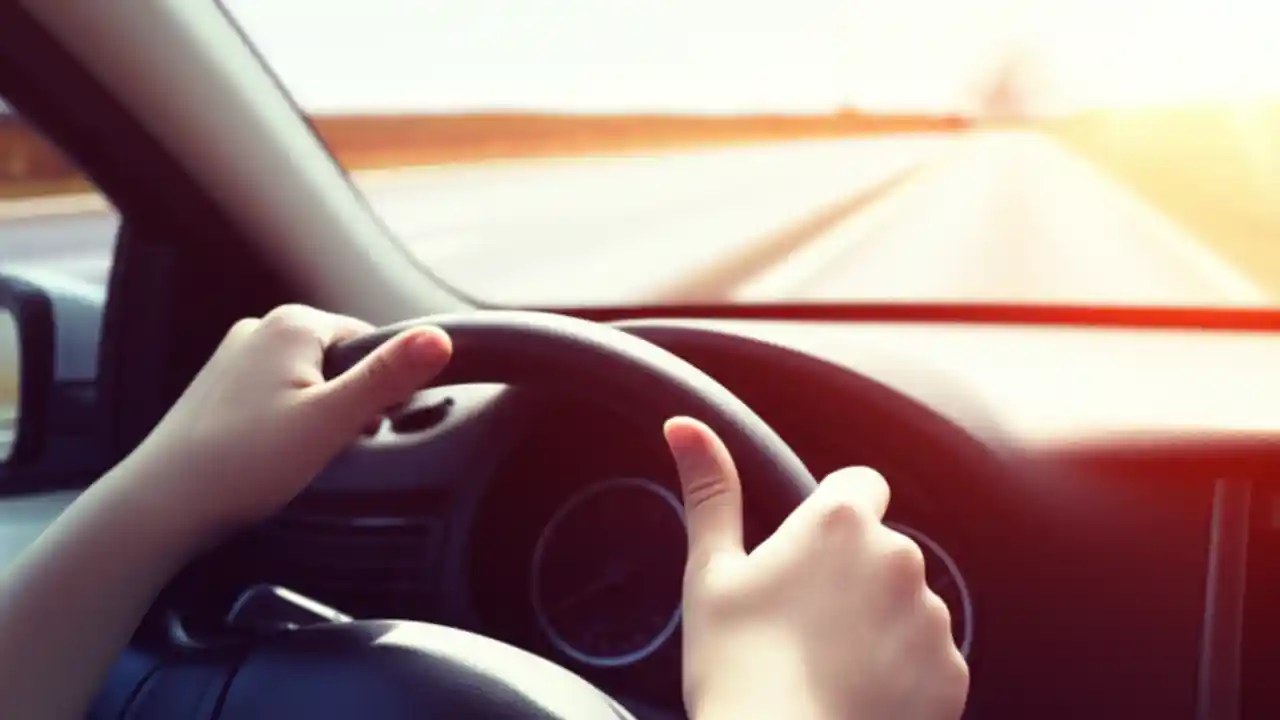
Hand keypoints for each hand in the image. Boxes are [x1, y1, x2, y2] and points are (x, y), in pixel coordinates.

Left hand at [120, 304, 450, 539]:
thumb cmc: (242, 464)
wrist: (159, 506)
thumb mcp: (330, 422)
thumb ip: (387, 378)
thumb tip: (441, 337)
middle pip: (342, 363)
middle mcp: (262, 328)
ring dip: (318, 418)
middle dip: (347, 406)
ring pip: (311, 382)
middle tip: (327, 448)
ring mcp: (236, 356)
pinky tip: (271, 455)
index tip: (364, 429)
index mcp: (293, 323)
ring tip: (294, 455)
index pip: (373, 343)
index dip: (380, 390)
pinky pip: (280, 397)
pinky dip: (287, 424)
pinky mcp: (222, 387)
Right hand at [664, 418, 968, 719]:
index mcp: (839, 523)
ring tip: (830, 667)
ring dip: (881, 623)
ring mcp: (931, 617)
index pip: (860, 485)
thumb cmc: (735, 667)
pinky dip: (904, 672)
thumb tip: (684, 424)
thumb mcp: (710, 574)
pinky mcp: (952, 672)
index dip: (832, 517)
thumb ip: (711, 491)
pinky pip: (930, 658)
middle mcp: (897, 557)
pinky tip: (859, 695)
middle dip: (854, 576)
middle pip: (882, 549)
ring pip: (908, 604)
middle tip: (804, 625)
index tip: (806, 558)